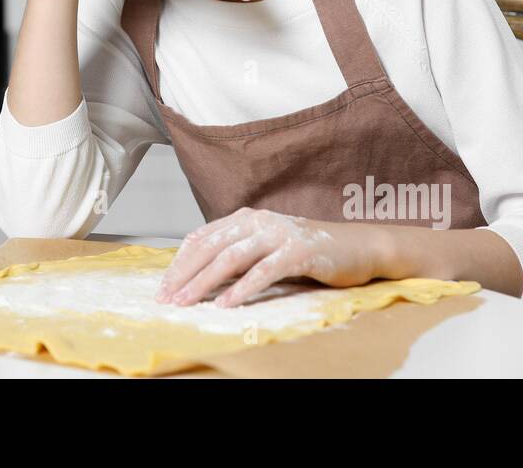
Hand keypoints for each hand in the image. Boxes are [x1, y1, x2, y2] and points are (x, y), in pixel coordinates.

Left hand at [154, 207, 388, 307]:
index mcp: (246, 218)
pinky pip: (264, 271)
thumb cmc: (309, 250)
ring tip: (186, 302)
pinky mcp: (298, 251)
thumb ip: (238, 253)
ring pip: (231, 258)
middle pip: (211, 247)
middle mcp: (259, 221)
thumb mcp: (267, 246)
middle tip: (165, 298)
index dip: (180, 262)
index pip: (202, 238)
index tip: (164, 286)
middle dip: (184, 274)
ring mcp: (279, 234)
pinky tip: (227, 304)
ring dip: (205, 282)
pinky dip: (242, 289)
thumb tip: (200, 276)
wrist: (358, 247)